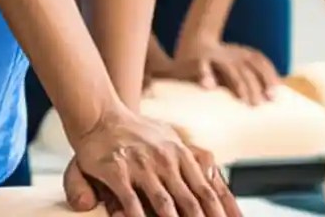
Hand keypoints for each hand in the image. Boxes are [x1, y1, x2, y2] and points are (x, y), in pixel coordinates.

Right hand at [63, 101, 240, 216]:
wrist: (102, 116)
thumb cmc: (139, 132)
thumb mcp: (171, 139)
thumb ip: (191, 158)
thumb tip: (215, 174)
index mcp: (181, 154)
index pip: (208, 188)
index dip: (223, 209)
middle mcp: (166, 160)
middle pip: (192, 199)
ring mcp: (142, 166)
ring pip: (165, 203)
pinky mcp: (117, 171)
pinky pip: (130, 201)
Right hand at [169, 40, 280, 105]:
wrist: (192, 46)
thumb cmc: (219, 66)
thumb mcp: (238, 69)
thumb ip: (252, 80)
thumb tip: (272, 98)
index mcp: (244, 54)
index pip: (261, 63)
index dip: (269, 78)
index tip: (274, 96)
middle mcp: (232, 54)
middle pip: (247, 69)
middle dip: (254, 86)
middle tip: (257, 104)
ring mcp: (216, 56)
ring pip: (229, 68)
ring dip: (237, 83)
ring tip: (242, 99)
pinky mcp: (198, 60)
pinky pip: (203, 67)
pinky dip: (206, 75)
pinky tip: (209, 87)